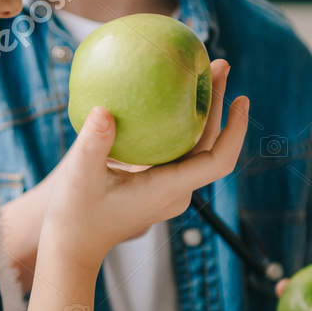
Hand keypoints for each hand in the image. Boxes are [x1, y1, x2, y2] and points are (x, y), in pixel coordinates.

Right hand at [42, 60, 247, 267]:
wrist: (70, 246)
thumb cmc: (73, 216)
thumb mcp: (79, 176)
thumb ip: (93, 143)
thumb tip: (104, 110)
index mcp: (168, 189)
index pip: (218, 160)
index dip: (235, 130)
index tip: (241, 98)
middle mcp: (176, 190)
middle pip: (210, 144)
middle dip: (218, 104)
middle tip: (220, 64)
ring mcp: (167, 189)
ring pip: (195, 145)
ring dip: (201, 111)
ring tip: (201, 73)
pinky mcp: (156, 184)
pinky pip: (176, 149)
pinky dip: (179, 122)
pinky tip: (167, 98)